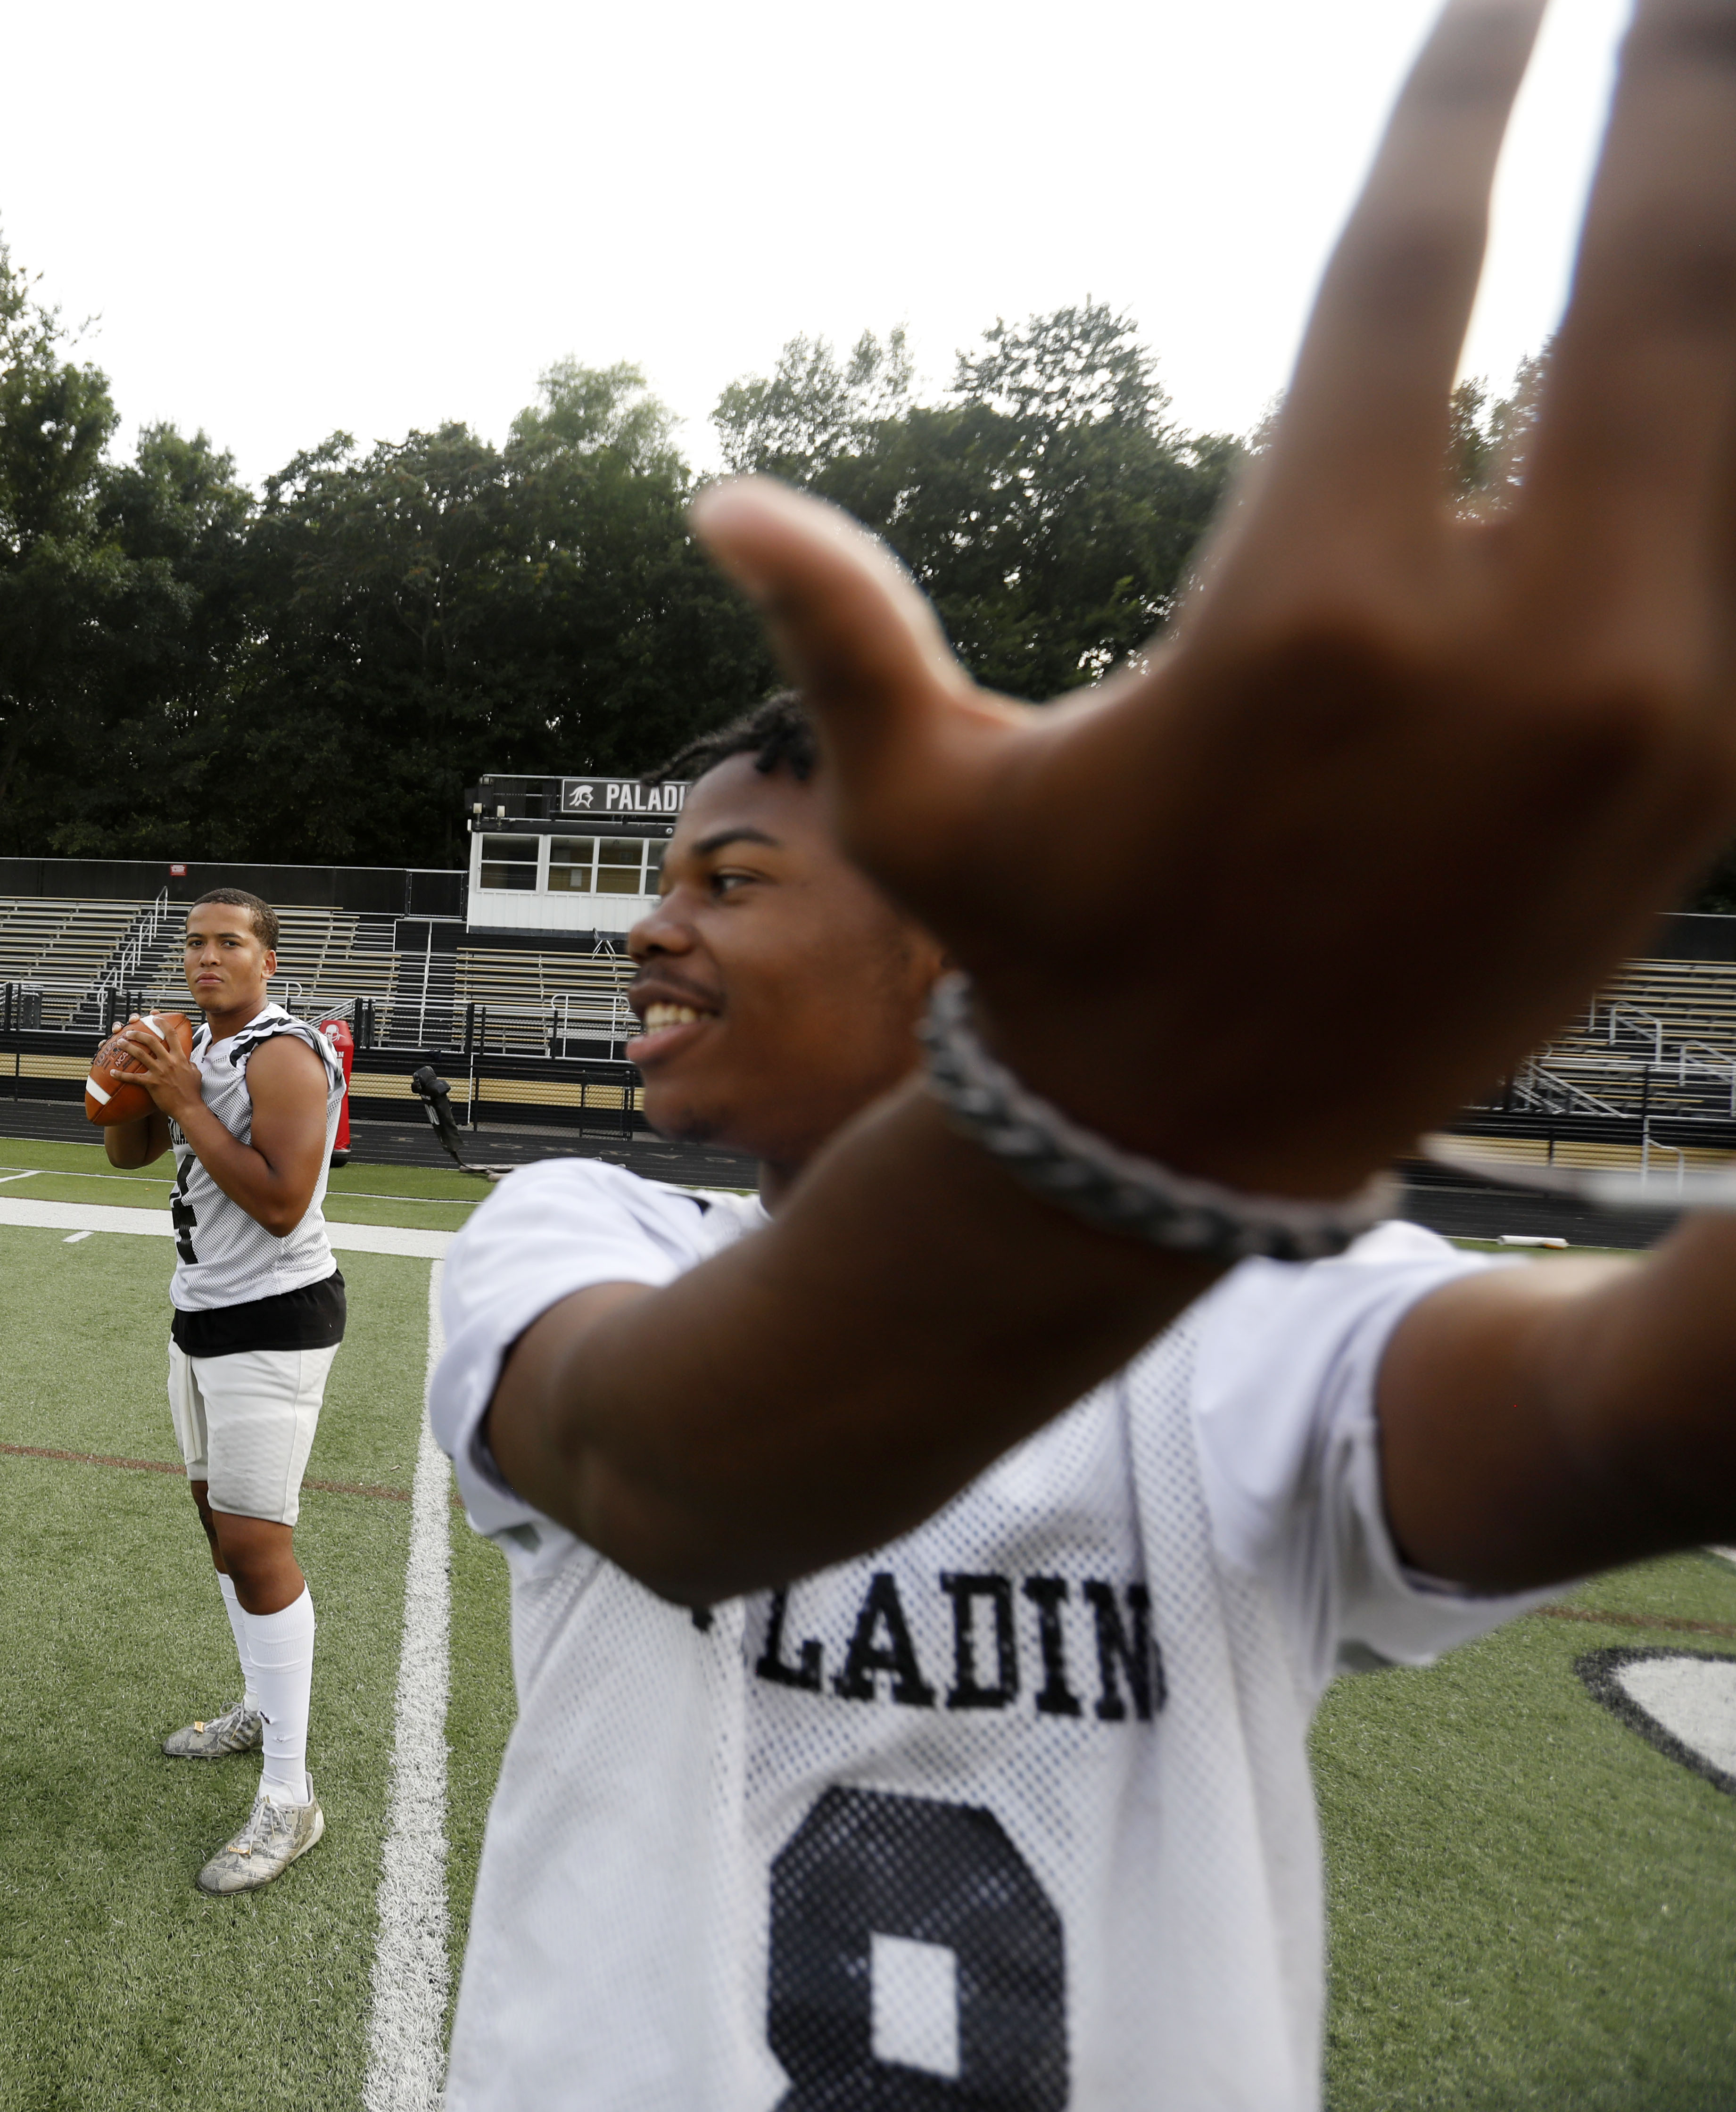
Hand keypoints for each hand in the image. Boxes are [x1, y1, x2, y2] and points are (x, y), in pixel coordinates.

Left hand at [118, 1017, 203, 1124]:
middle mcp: (169, 1062)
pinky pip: (132, 1078)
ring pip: (140, 1055)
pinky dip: (121, 1075)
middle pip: (151, 1041)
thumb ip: (189, 1063)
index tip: (155, 1018)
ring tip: (119, 1043)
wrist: (189, 1108)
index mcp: (180, 1058)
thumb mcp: (195, 1073)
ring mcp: (159, 1072)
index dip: (163, 1024)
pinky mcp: (151, 1084)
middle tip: (129, 1031)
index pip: (172, 1035)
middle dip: (138, 1033)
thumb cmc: (192, 1092)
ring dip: (127, 1047)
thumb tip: (188, 1060)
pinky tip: (112, 1073)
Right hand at [693, 0, 1735, 1197]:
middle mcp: (1507, 648)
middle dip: (1686, 97)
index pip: (1416, 269)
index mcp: (1308, 611)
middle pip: (1656, 277)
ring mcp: (1637, 714)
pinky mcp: (1699, 782)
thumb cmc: (1053, 953)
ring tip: (1731, 103)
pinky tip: (1732, 339)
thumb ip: (844, 632)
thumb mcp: (925, 804)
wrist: (1206, 1145)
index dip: (1475, 89)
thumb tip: (714, 497)